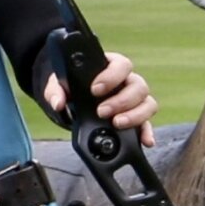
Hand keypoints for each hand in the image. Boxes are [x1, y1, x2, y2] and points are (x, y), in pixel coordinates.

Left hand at [43, 49, 157, 146]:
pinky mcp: (136, 118)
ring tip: (116, 124)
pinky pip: (148, 124)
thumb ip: (56, 90)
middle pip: (139, 85)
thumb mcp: (59, 84)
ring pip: (148, 103)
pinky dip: (147, 133)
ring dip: (135, 115)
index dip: (112, 76)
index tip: (95, 89)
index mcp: (111, 66)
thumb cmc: (71, 87)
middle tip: (102, 111)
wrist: (74, 101)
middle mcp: (127, 82)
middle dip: (121, 100)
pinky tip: (145, 141)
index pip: (122, 65)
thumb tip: (58, 103)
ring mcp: (134, 100)